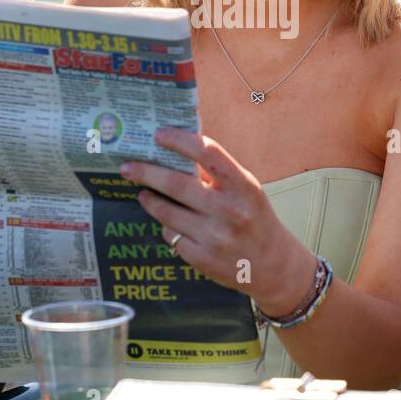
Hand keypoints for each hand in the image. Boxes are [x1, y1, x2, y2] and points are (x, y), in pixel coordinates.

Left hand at [120, 127, 317, 312]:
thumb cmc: (255, 218)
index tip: (158, 135)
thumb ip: (218, 173)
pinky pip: (171, 236)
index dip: (180, 140)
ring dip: (150, 200)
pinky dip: (167, 227)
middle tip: (127, 167)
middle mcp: (230, 210)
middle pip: (177, 184)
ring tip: (143, 193)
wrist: (273, 265)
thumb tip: (178, 149)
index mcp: (244, 186)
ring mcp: (215, 237)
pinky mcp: (203, 259)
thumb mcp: (246, 190)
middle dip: (146, 172)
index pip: (208, 153)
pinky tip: (170, 223)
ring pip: (168, 213)